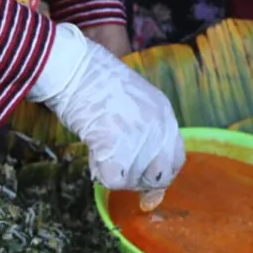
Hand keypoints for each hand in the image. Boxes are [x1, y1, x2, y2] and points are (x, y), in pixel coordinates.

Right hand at [29, 23, 184, 190]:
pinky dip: (101, 174)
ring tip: (99, 152)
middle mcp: (159, 130)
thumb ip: (143, 129)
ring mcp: (141, 141)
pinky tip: (93, 157)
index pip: (175, 160)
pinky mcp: (119, 151)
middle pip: (158, 176)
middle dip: (138, 180)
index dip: (160, 175)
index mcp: (165, 115)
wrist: (76, 70)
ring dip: (116, 174)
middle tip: (119, 170)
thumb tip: (138, 163)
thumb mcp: (133, 101)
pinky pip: (115, 181)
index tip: (147, 183)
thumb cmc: (96, 80)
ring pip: (134, 180)